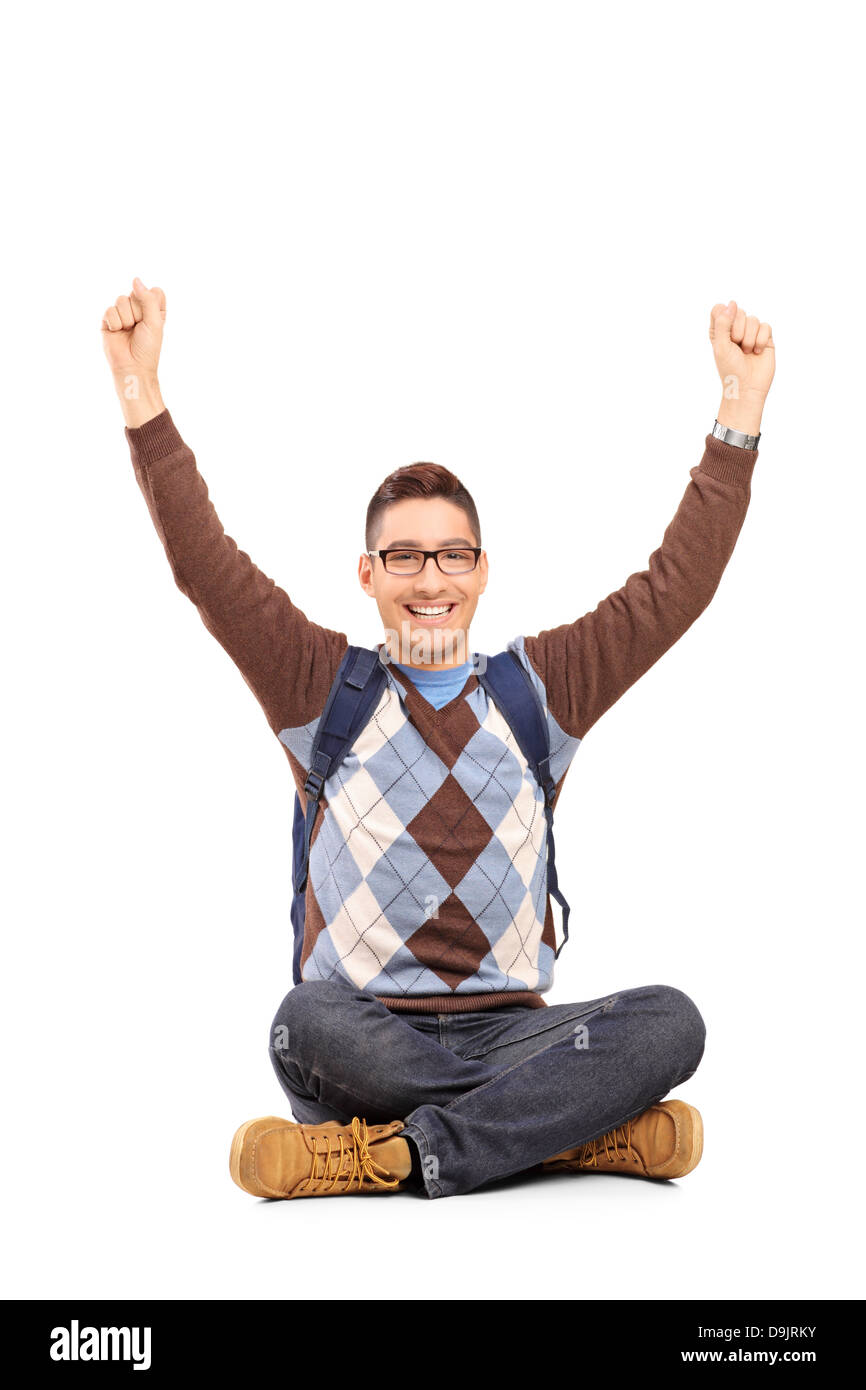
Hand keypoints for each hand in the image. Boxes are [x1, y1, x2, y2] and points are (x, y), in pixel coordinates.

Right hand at [101, 277, 165, 380]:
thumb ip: (148, 299)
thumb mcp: (155, 322)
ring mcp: (122, 313)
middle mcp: (138, 310)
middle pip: (136, 293)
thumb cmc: (147, 348)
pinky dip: (115, 323)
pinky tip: (117, 333)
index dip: (152, 303)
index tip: (152, 319)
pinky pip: (110, 310)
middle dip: (138, 312)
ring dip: (126, 318)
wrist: (132, 367)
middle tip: (138, 328)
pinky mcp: (108, 320)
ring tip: (128, 331)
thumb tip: (136, 280)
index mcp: (154, 310)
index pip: (154, 291)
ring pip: (121, 300)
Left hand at [710, 300, 775, 414]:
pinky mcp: (765, 338)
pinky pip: (766, 326)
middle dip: (738, 330)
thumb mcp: (721, 346)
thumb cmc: (730, 369)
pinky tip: (757, 352)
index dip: (724, 316)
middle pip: (738, 311)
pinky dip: (761, 340)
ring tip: (747, 352)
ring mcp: (751, 333)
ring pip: (753, 319)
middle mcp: (735, 329)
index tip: (726, 332)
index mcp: (719, 331)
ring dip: (749, 338)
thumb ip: (723, 323)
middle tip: (737, 346)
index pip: (719, 309)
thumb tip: (732, 303)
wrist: (747, 387)